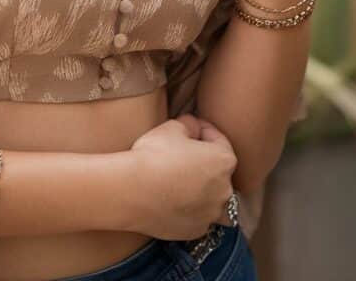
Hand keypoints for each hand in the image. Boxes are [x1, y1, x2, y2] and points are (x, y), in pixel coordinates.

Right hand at [121, 114, 238, 239]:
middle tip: (183, 155)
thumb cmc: (153, 155)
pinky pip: (199, 217)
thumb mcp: (171, 127)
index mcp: (223, 161)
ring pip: (214, 201)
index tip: (192, 127)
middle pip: (219, 172)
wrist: (131, 192)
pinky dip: (191, 209)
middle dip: (205, 162)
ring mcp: (211, 214)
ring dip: (204, 191)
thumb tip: (193, 127)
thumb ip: (189, 125)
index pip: (220, 141)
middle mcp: (224, 190)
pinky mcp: (196, 230)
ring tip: (184, 183)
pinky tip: (174, 200)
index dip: (204, 130)